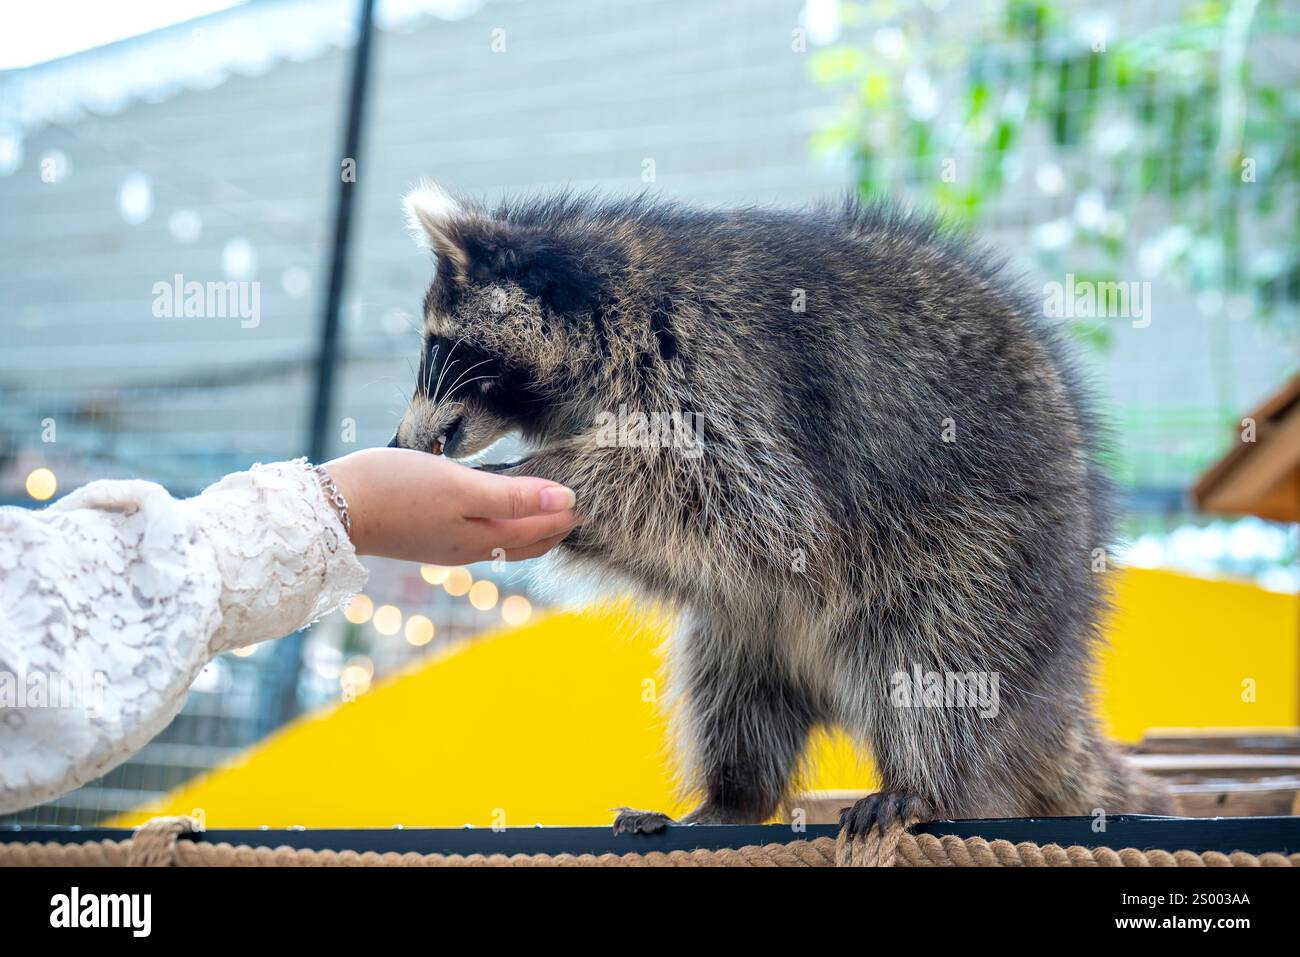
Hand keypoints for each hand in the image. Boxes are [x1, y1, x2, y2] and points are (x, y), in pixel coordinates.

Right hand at [323, 448, 579, 564]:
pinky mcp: (428, 536)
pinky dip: (503, 526)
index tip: (594, 501)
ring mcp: (447, 545)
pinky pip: (481, 536)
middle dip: (556, 529)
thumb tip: (566, 501)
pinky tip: (499, 511)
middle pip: (526, 544)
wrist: (332, 509)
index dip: (568, 517)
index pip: (540, 532)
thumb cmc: (396, 491)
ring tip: (550, 512)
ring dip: (531, 529)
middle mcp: (469, 550)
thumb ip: (514, 497)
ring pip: (503, 542)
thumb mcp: (461, 487)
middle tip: (582, 511)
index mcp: (482, 540)